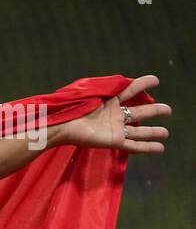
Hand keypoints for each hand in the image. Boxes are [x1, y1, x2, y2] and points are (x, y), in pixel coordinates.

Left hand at [52, 75, 169, 153]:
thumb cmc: (71, 107)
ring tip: (166, 132)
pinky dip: (147, 147)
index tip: (155, 81)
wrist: (62, 125)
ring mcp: (114, 129)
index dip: (142, 84)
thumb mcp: (89, 91)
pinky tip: (160, 148)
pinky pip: (134, 145)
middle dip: (154, 111)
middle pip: (139, 112)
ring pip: (139, 131)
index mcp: (109, 101)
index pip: (129, 90)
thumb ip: (106, 86)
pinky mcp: (113, 141)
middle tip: (168, 109)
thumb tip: (123, 80)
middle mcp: (114, 115)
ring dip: (153, 132)